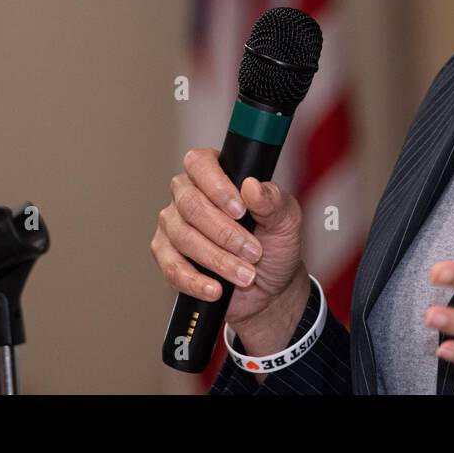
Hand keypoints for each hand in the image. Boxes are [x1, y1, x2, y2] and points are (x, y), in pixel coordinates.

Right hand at [150, 148, 304, 333]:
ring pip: (183, 237)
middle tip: (253, 252)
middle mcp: (186, 194)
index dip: (217, 186)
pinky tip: (216, 289)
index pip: (199, 163)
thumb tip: (252, 187)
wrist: (269, 288)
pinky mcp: (166, 257)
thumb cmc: (275, 244)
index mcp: (214, 173)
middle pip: (190, 204)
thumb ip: (273, 201)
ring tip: (247, 275)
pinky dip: (195, 281)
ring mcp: (173, 225)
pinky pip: (172, 267)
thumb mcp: (286, 220)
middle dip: (224, 232)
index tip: (241, 210)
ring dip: (218, 259)